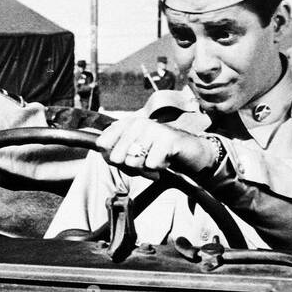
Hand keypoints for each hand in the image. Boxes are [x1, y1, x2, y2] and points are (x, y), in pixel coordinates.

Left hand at [97, 117, 214, 177]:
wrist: (190, 152)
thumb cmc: (159, 153)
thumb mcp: (134, 153)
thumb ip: (115, 155)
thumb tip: (105, 155)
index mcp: (126, 124)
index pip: (102, 143)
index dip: (110, 158)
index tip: (125, 158)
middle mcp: (138, 123)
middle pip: (116, 157)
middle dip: (129, 167)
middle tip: (144, 162)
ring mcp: (153, 129)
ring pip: (133, 162)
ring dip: (145, 169)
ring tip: (156, 160)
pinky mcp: (167, 139)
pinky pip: (151, 165)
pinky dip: (159, 168)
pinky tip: (166, 160)